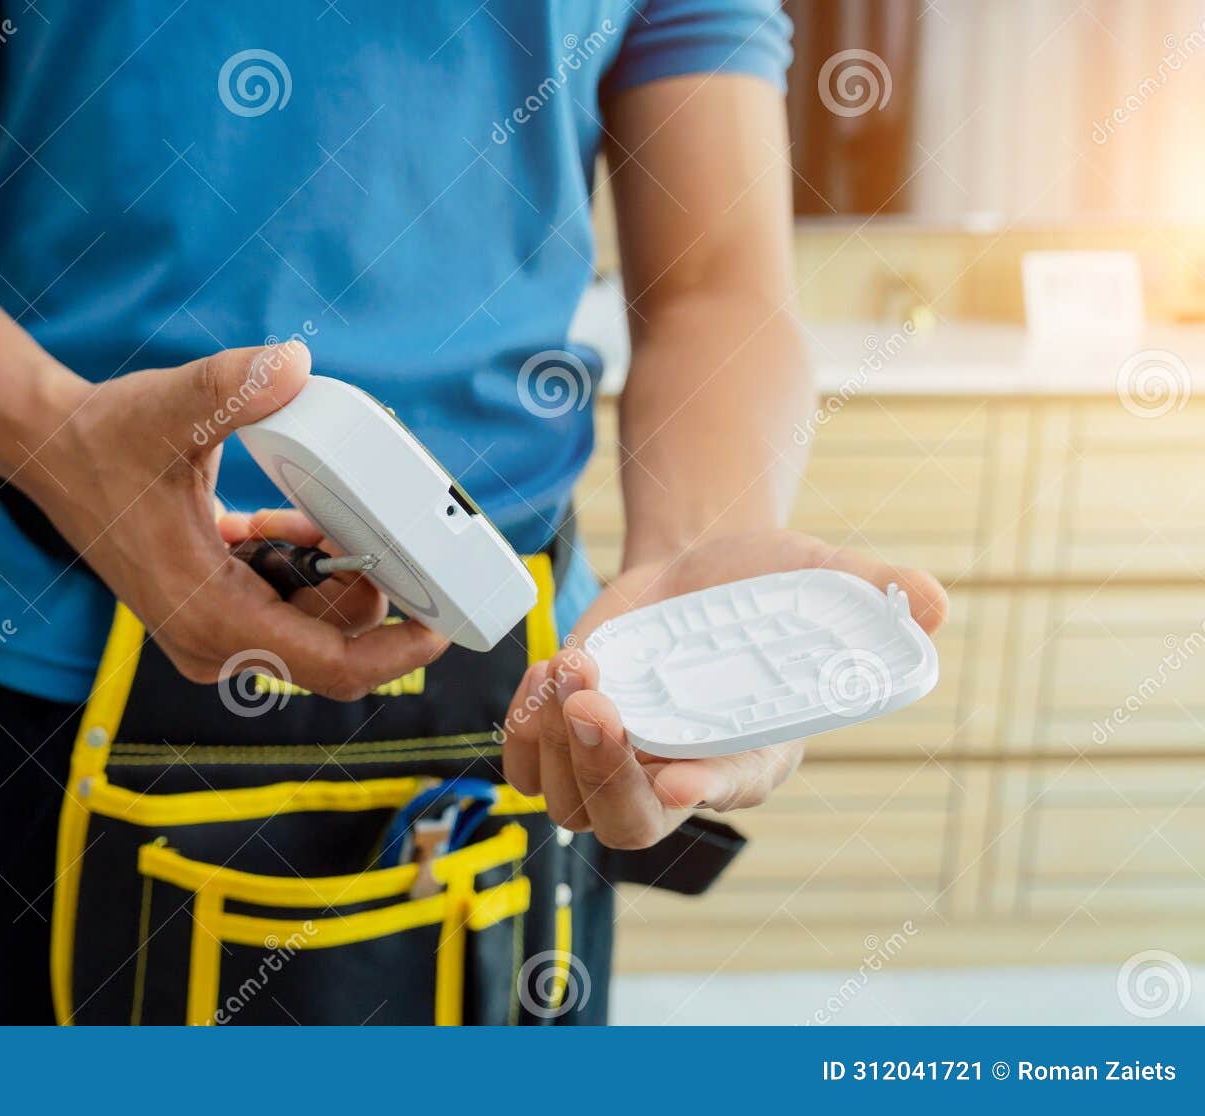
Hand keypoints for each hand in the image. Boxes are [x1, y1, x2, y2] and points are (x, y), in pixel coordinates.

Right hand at [25, 341, 447, 698]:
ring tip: (300, 514)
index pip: (332, 668)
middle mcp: (212, 643)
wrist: (50, 452)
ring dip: (327, 571)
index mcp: (211, 616)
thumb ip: (232, 386)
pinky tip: (277, 522)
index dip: (400, 651)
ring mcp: (211, 636)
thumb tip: (293, 367)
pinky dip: (300, 568)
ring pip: (313, 626)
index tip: (444, 619)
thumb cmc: (104, 439)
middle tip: (350, 516)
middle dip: (362, 583)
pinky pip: (287, 609)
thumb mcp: (169, 407)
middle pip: (333, 641)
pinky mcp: (212, 617)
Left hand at [502, 530, 947, 847]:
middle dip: (601, 774)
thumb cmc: (767, 586)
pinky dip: (522, 731)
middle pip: (625, 823)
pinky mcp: (565, 734)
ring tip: (573, 668)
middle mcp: (677, 774)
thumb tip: (931, 603)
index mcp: (750, 757)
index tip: (673, 778)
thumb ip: (877, 592)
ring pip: (564, 799)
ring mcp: (615, 760)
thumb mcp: (827, 577)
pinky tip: (545, 675)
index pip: (724, 792)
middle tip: (596, 704)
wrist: (697, 569)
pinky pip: (526, 765)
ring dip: (554, 743)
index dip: (699, 794)